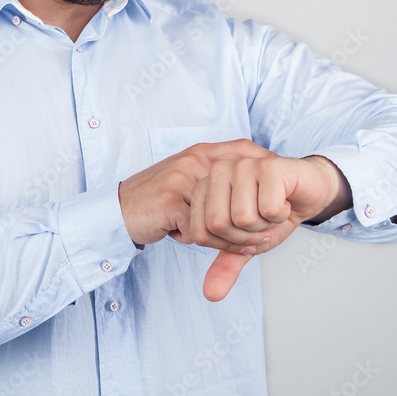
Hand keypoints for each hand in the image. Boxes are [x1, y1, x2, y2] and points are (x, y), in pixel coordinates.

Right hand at [118, 139, 273, 245]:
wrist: (116, 210)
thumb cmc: (154, 199)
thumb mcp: (187, 180)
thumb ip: (215, 180)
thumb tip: (252, 192)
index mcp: (201, 153)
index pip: (246, 150)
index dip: (266, 168)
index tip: (280, 189)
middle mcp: (194, 161)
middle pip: (243, 186)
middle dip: (254, 218)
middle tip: (260, 236)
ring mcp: (183, 180)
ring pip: (226, 214)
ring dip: (230, 237)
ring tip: (227, 245)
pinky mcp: (171, 203)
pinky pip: (204, 229)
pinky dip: (206, 242)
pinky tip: (187, 238)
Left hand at [189, 146, 350, 300]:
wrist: (308, 193)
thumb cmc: (273, 212)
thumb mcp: (247, 243)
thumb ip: (226, 265)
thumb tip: (210, 295)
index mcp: (204, 187)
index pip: (201, 232)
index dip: (228, 244)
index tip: (246, 233)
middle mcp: (219, 171)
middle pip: (219, 225)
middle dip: (246, 236)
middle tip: (262, 223)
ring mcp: (242, 165)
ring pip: (243, 218)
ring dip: (265, 225)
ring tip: (272, 211)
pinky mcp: (269, 166)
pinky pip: (268, 209)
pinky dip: (281, 215)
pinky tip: (285, 202)